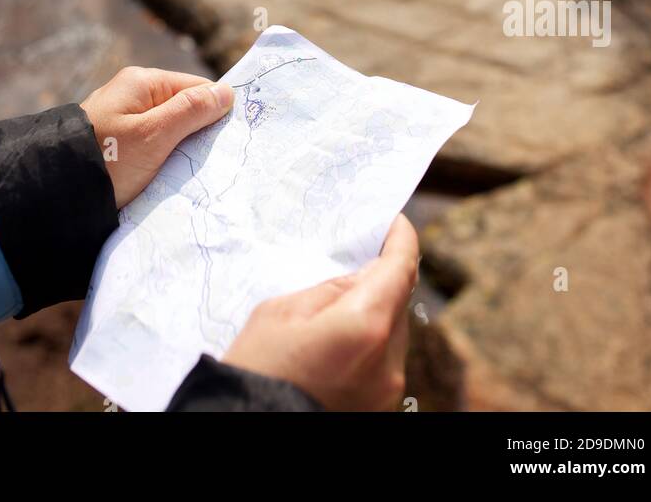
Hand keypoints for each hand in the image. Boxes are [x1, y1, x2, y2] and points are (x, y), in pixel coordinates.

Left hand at [81, 66, 232, 207]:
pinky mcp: (117, 141)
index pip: (196, 87)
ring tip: (192, 170)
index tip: (229, 140)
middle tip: (212, 160)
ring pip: (168, 128)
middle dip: (198, 132)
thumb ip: (190, 111)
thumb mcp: (154, 135)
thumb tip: (226, 92)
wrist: (56, 191)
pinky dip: (162, 157)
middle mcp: (132, 94)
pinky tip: (168, 174)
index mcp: (142, 82)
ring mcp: (123, 117)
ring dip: (180, 148)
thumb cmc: (108, 158)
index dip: (215, 111)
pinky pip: (151, 143)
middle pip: (182, 107)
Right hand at [223, 213, 418, 410]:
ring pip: (392, 335)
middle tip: (353, 268)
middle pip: (398, 303)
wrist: (248, 427)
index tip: (394, 222)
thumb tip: (362, 278)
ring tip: (334, 316)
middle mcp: (388, 361)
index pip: (401, 268)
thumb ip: (330, 290)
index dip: (401, 239)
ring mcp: (388, 391)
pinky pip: (384, 365)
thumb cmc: (257, 371)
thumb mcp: (281, 313)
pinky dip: (369, 347)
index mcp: (365, 326)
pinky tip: (337, 347)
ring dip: (375, 317)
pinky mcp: (380, 409)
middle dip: (380, 282)